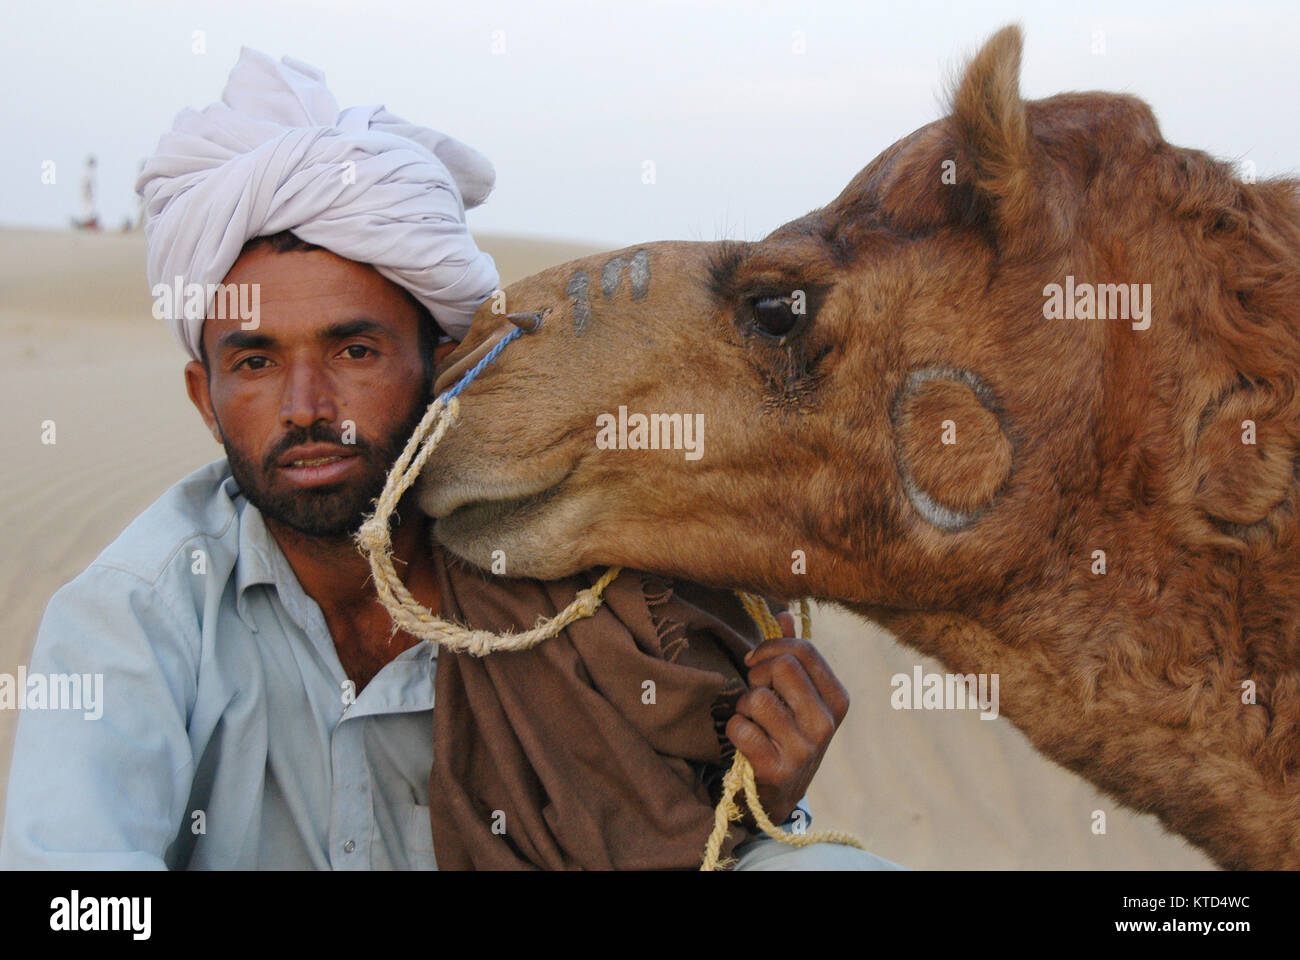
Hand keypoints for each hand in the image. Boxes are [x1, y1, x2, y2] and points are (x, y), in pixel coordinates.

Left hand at [725, 611, 849, 826]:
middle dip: (757, 675)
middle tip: (755, 693)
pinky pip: (740, 727)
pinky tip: (745, 742)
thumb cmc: (785, 733)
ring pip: (757, 698)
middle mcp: (826, 723)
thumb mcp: (798, 697)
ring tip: (752, 722)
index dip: (771, 648)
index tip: (755, 662)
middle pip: (781, 668)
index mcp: (837, 699)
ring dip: (743, 706)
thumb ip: (792, 655)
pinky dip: (734, 730)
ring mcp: (804, 749)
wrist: (777, 795)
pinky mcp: (776, 770)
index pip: (804, 650)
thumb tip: (783, 613)